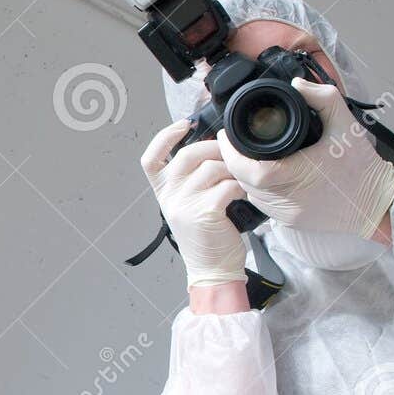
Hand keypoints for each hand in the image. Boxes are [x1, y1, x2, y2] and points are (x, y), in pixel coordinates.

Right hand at [141, 119, 249, 288]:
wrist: (212, 269)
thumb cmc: (206, 235)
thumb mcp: (187, 205)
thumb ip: (190, 179)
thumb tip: (212, 146)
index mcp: (162, 193)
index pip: (150, 158)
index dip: (165, 137)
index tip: (184, 125)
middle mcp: (169, 197)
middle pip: (186, 155)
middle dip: (213, 148)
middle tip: (230, 153)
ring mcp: (184, 205)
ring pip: (210, 168)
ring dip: (231, 169)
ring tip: (240, 176)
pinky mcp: (204, 213)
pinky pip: (225, 185)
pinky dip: (239, 186)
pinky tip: (244, 192)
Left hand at [216, 78, 393, 237]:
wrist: (379, 202)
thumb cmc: (363, 167)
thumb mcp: (345, 124)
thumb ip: (322, 97)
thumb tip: (297, 84)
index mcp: (297, 174)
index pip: (248, 170)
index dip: (231, 153)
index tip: (226, 135)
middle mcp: (288, 199)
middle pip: (243, 182)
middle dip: (233, 161)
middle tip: (231, 142)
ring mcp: (288, 214)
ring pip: (250, 195)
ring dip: (244, 177)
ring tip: (244, 156)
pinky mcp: (292, 222)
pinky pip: (263, 206)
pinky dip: (258, 190)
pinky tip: (262, 175)